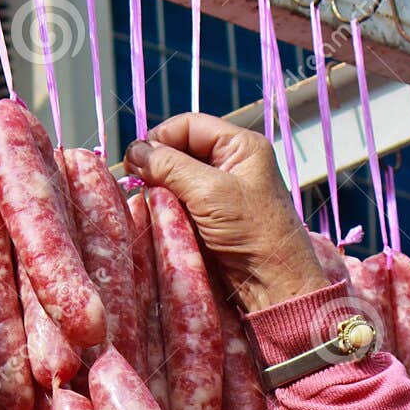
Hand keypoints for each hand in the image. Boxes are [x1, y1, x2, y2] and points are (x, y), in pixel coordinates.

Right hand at [124, 113, 328, 312]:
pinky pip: (180, 203)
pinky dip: (167, 209)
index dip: (159, 139)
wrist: (274, 283)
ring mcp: (221, 192)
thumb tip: (135, 151)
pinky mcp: (212, 217)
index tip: (135, 162)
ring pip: (177, 179)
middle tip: (137, 184)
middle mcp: (231, 164)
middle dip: (157, 166)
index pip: (189, 126)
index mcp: (240, 146)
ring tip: (149, 203)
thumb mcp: (210, 192)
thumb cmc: (254, 233)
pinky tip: (160, 218)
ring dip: (160, 191)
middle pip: (180, 151)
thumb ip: (171, 167)